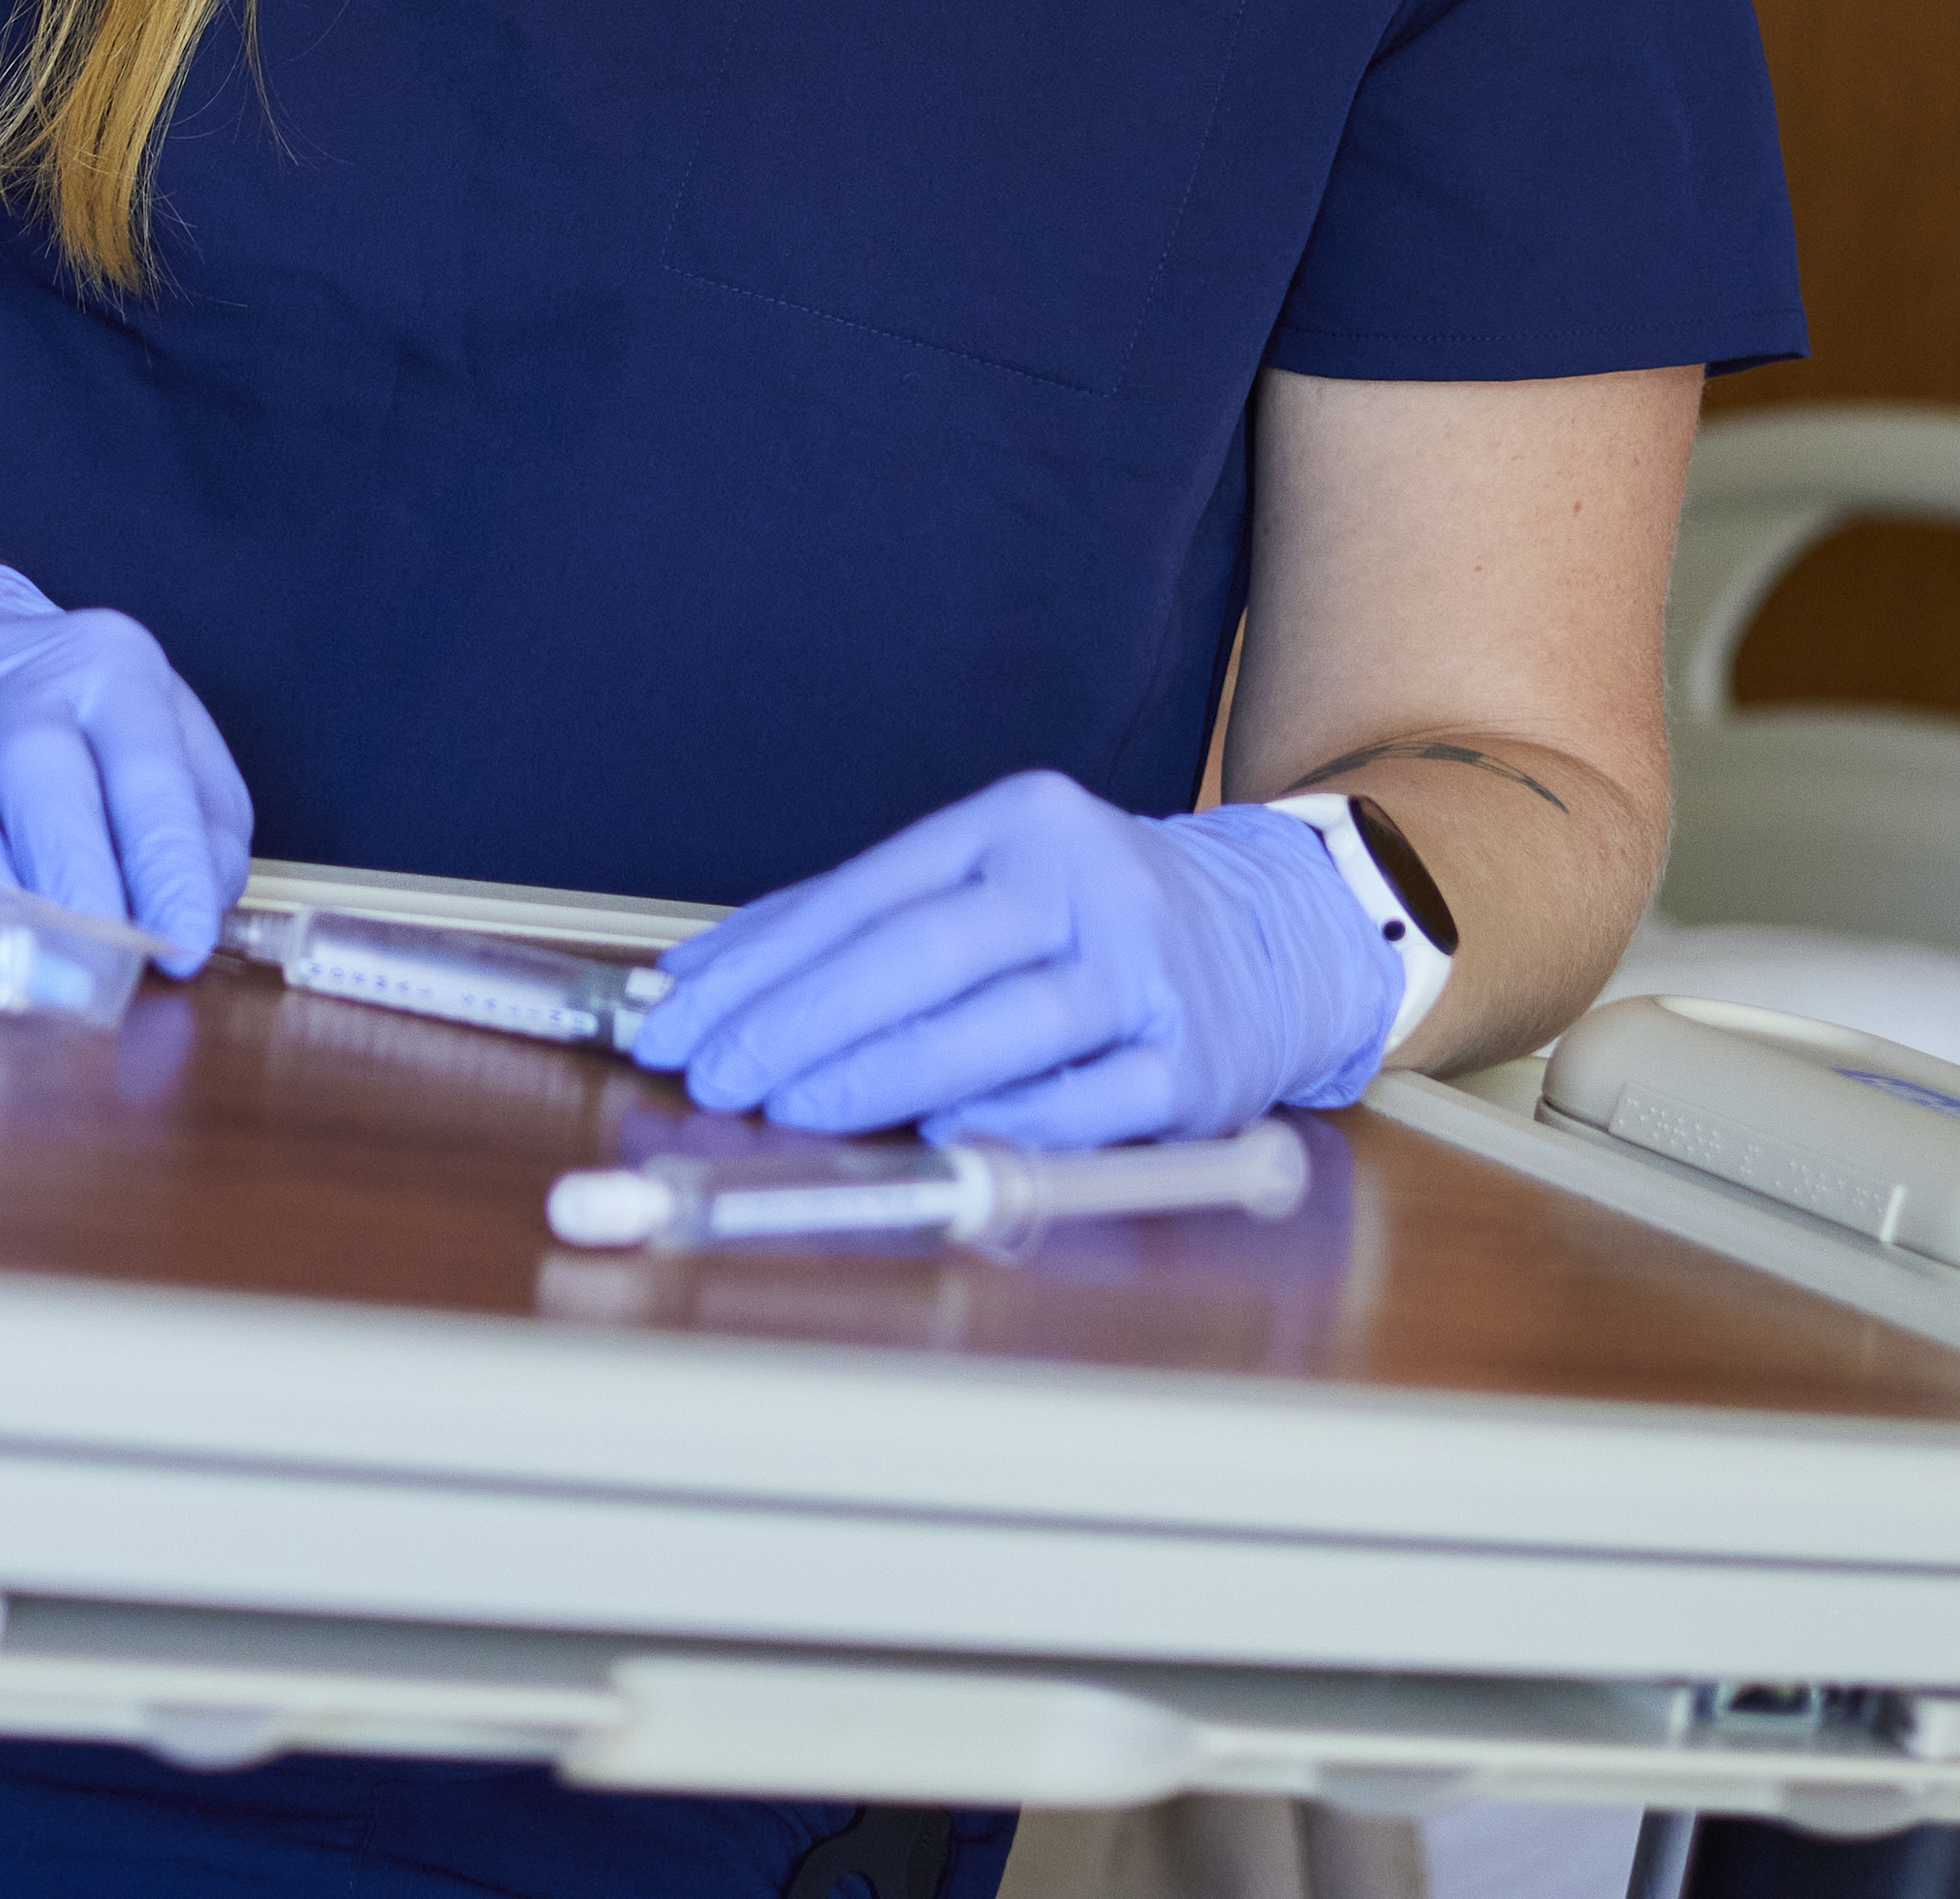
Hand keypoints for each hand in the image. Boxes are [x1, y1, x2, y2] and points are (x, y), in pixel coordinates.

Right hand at [0, 555, 251, 963]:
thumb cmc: (80, 723)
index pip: (147, 768)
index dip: (165, 863)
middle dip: (66, 870)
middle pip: (36, 762)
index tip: (184, 945)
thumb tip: (191, 914)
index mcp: (110, 666)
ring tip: (5, 952)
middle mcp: (13, 671)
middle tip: (93, 964)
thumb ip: (202, 824)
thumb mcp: (170, 740)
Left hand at [624, 772, 1391, 1145]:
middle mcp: (1087, 882)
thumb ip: (858, 924)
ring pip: (996, 1029)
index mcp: (1019, 823)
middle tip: (715, 1076)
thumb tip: (706, 981)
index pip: (865, 895)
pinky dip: (1003, 1124)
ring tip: (790, 1110)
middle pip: (921, 954)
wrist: (1277, 938)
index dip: (763, 965)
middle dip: (800, 1025)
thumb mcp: (984, 883)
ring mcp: (1147, 973)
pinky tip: (933, 1136)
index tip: (682, 1020)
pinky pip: (1081, 1106)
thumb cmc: (1086, 921)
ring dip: (879, 1078)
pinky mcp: (1194, 1066)